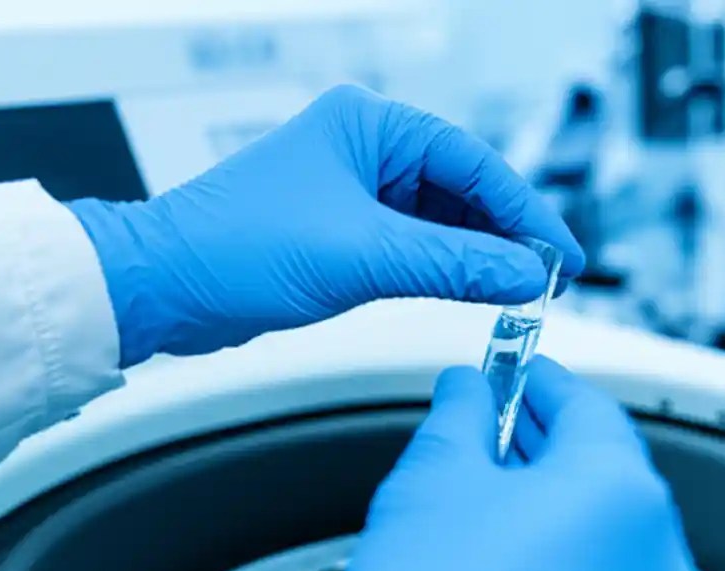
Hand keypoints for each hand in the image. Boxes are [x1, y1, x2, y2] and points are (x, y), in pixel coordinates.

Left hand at [67, 85, 582, 366]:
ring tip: (521, 289)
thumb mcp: (364, 256)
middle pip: (465, 190)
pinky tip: (476, 290)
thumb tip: (525, 273)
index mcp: (369, 124)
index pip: (473, 163)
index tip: (561, 253)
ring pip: (444, 222)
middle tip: (550, 276)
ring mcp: (356, 191)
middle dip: (507, 236)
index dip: (525, 212)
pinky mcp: (347, 232)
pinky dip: (449, 270)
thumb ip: (455, 266)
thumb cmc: (234, 247)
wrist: (163, 289)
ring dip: (480, 256)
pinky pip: (418, 246)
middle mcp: (365, 149)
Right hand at [324, 358, 695, 570]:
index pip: (591, 409)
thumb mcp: (435, 478)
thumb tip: (469, 390)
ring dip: (563, 520)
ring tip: (494, 516)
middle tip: (497, 436)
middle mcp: (659, 560)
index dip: (544, 384)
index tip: (518, 374)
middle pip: (609, 477)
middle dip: (551, 451)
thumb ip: (462, 414)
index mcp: (623, 494)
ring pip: (613, 547)